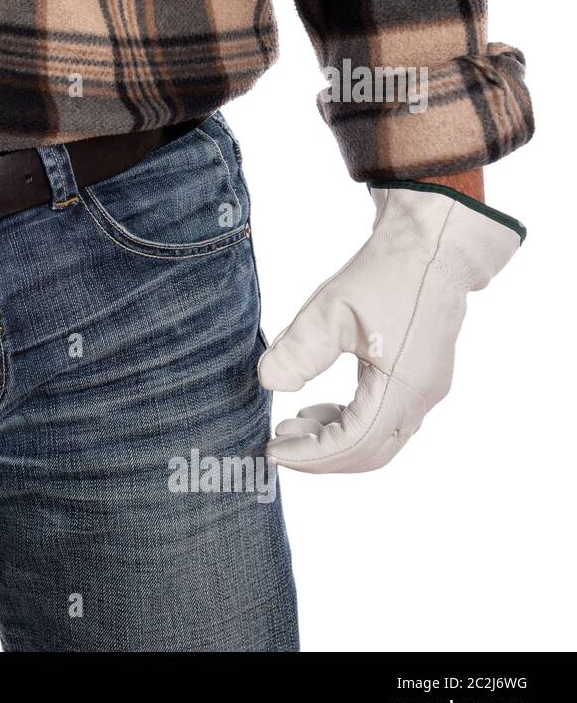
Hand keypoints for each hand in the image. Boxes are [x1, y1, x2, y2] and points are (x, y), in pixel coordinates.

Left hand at [257, 183, 522, 472]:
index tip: (273, 449)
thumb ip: (300, 351)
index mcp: (403, 388)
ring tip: (290, 424)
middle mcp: (422, 397)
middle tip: (278, 442)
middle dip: (320, 455)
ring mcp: (426, 390)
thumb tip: (270, 384)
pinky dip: (350, 422)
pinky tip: (318, 409)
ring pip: (379, 439)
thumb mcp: (330, 310)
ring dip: (334, 439)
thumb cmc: (385, 275)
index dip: (311, 455)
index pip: (354, 445)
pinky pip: (386, 419)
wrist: (432, 246)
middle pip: (370, 453)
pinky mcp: (422, 378)